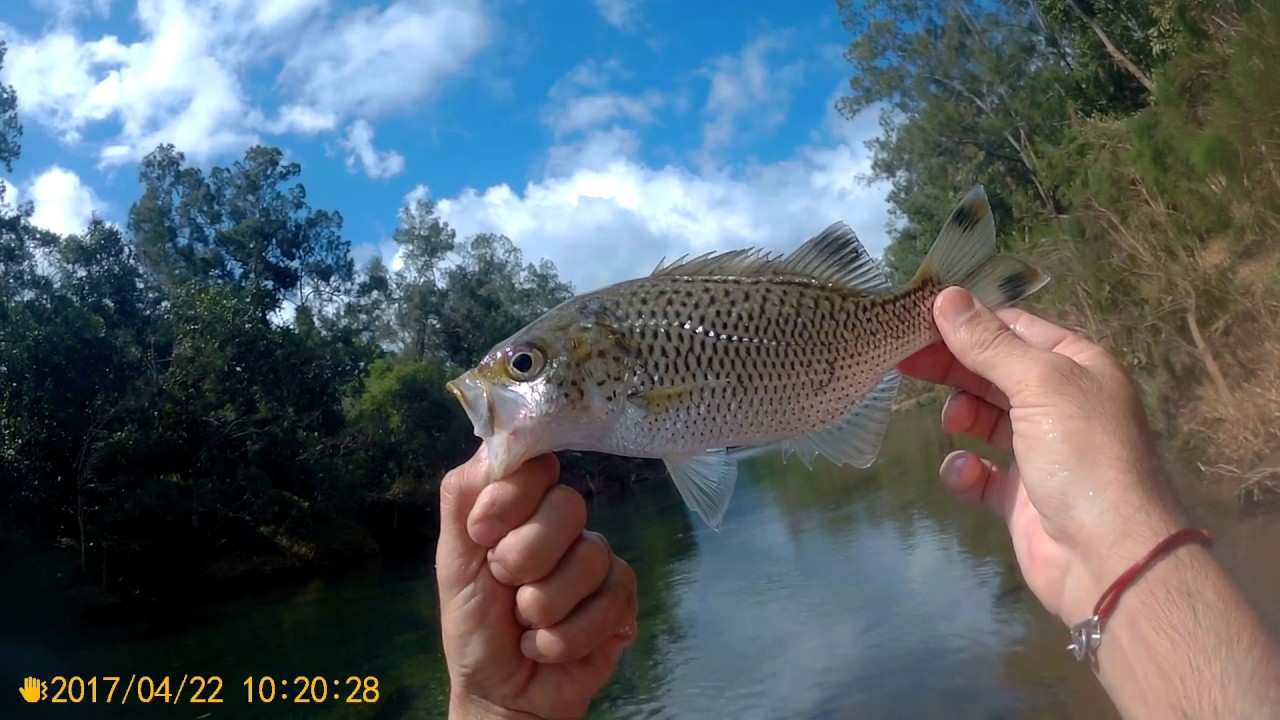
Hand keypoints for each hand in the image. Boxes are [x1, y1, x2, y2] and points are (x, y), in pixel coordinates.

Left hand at [436, 447, 637, 719]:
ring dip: (543, 608)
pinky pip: (611, 599)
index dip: (510, 498)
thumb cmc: (475, 624)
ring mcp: (598, 560)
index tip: (483, 534)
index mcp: (523, 505)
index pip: (537, 464)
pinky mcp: (622, 599)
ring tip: (526, 625)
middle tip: (506, 586)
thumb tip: (498, 439)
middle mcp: (565, 525)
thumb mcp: (453, 558)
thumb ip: (465, 494)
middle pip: (568, 505)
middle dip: (524, 559)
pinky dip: (566, 637)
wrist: (499, 692)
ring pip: (589, 557)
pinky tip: (548, 647)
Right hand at [898, 287, 1187, 623]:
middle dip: (953, 366)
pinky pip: (980, 472)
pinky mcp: (1020, 496)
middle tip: (904, 361)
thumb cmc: (1082, 454)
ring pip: (984, 418)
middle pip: (993, 371)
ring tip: (954, 424)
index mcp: (1077, 367)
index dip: (969, 321)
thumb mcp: (1038, 384)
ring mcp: (1041, 451)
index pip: (1015, 328)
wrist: (1108, 555)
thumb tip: (946, 297)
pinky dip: (965, 470)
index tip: (918, 318)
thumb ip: (988, 343)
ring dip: (961, 416)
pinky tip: (963, 472)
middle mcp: (1061, 403)